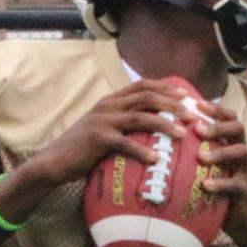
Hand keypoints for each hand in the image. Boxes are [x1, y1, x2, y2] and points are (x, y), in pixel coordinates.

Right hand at [28, 77, 198, 185]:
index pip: (142, 85)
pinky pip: (126, 143)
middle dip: (173, 104)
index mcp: (110, 101)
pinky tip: (155, 159)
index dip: (166, 87)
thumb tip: (150, 130)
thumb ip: (122, 124)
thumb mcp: (103, 129)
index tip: (187, 95)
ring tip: (183, 134)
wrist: (54, 161)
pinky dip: (142, 151)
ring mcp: (102, 121)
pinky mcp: (98, 138)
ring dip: (165, 124)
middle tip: (193, 115)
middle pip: (147, 96)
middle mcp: (108, 106)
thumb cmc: (81, 149)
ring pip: (141, 116)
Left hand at [196, 106, 246, 244]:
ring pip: (241, 152)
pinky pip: (237, 184)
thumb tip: (156, 140)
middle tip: (197, 129)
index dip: (214, 109)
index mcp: (230, 144)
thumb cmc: (213, 192)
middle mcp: (241, 153)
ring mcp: (246, 171)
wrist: (240, 222)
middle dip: (218, 126)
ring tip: (200, 157)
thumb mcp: (202, 169)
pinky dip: (221, 183)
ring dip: (219, 152)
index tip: (195, 103)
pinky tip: (205, 185)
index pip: (228, 118)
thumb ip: (190, 154)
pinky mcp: (246, 191)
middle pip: (238, 128)